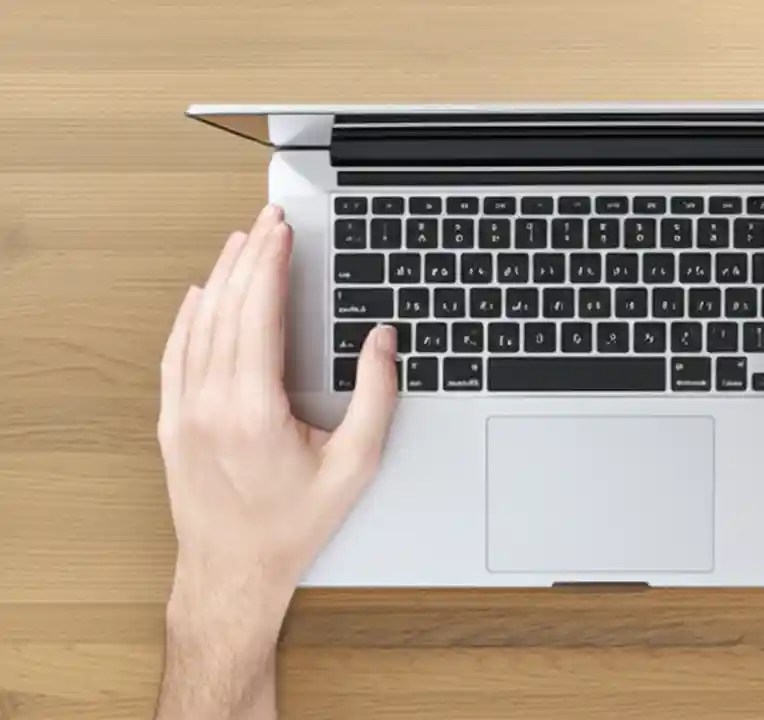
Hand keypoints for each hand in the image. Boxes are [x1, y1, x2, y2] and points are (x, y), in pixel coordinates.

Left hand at [158, 205, 397, 632]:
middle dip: (249, 257)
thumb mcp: (355, 464)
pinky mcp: (170, 422)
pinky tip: (201, 294)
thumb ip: (375, 395)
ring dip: (221, 278)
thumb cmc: (294, 523)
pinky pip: (175, 354)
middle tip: (268, 223)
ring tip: (242, 243)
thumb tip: (382, 340)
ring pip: (199, 325)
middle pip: (227, 307)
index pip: (258, 312)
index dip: (270, 264)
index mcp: (254, 408)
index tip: (282, 232)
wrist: (234, 569)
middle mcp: (210, 403)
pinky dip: (188, 317)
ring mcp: (183, 411)